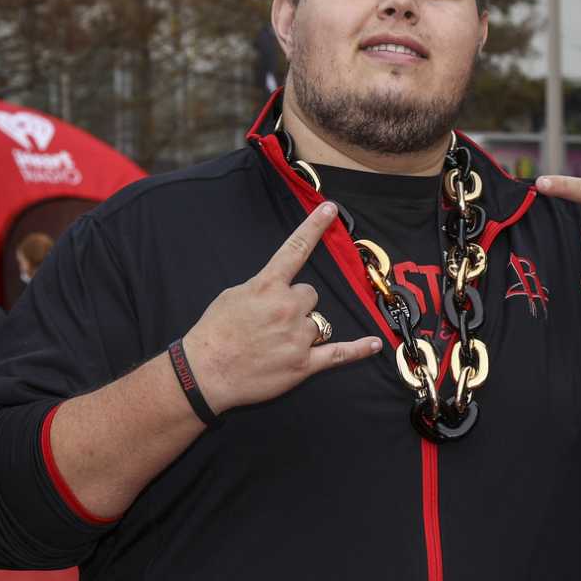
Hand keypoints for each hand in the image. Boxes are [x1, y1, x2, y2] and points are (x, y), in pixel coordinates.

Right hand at [179, 203, 383, 413]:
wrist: (206, 371)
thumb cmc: (214, 333)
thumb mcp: (233, 295)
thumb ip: (261, 287)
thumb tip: (277, 288)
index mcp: (267, 286)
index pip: (296, 249)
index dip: (314, 226)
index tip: (330, 210)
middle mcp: (287, 307)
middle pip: (310, 294)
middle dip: (297, 305)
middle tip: (274, 321)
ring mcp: (298, 336)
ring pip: (319, 322)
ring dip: (305, 329)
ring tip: (278, 343)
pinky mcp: (303, 363)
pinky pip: (339, 354)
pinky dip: (358, 350)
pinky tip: (374, 344)